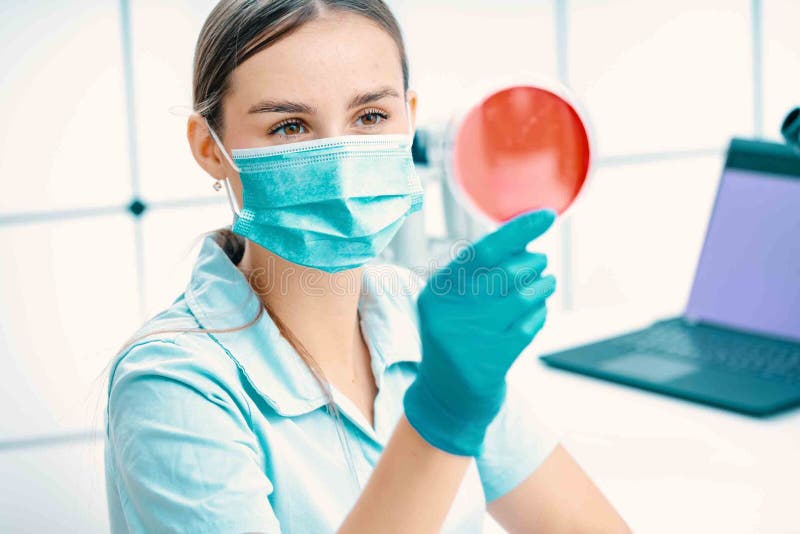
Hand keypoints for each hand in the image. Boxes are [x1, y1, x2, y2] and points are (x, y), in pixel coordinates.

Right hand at [403, 209, 556, 455]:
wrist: (447, 397)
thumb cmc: (455, 338)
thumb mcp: (450, 304)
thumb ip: (476, 273)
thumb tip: (521, 237)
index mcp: (437, 292)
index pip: (483, 250)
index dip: (518, 230)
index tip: (546, 216)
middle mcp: (452, 312)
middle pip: (508, 271)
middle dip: (532, 262)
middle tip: (538, 262)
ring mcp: (474, 337)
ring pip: (524, 296)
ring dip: (542, 285)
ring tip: (543, 282)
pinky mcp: (495, 359)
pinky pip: (531, 323)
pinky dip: (540, 312)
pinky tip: (536, 311)